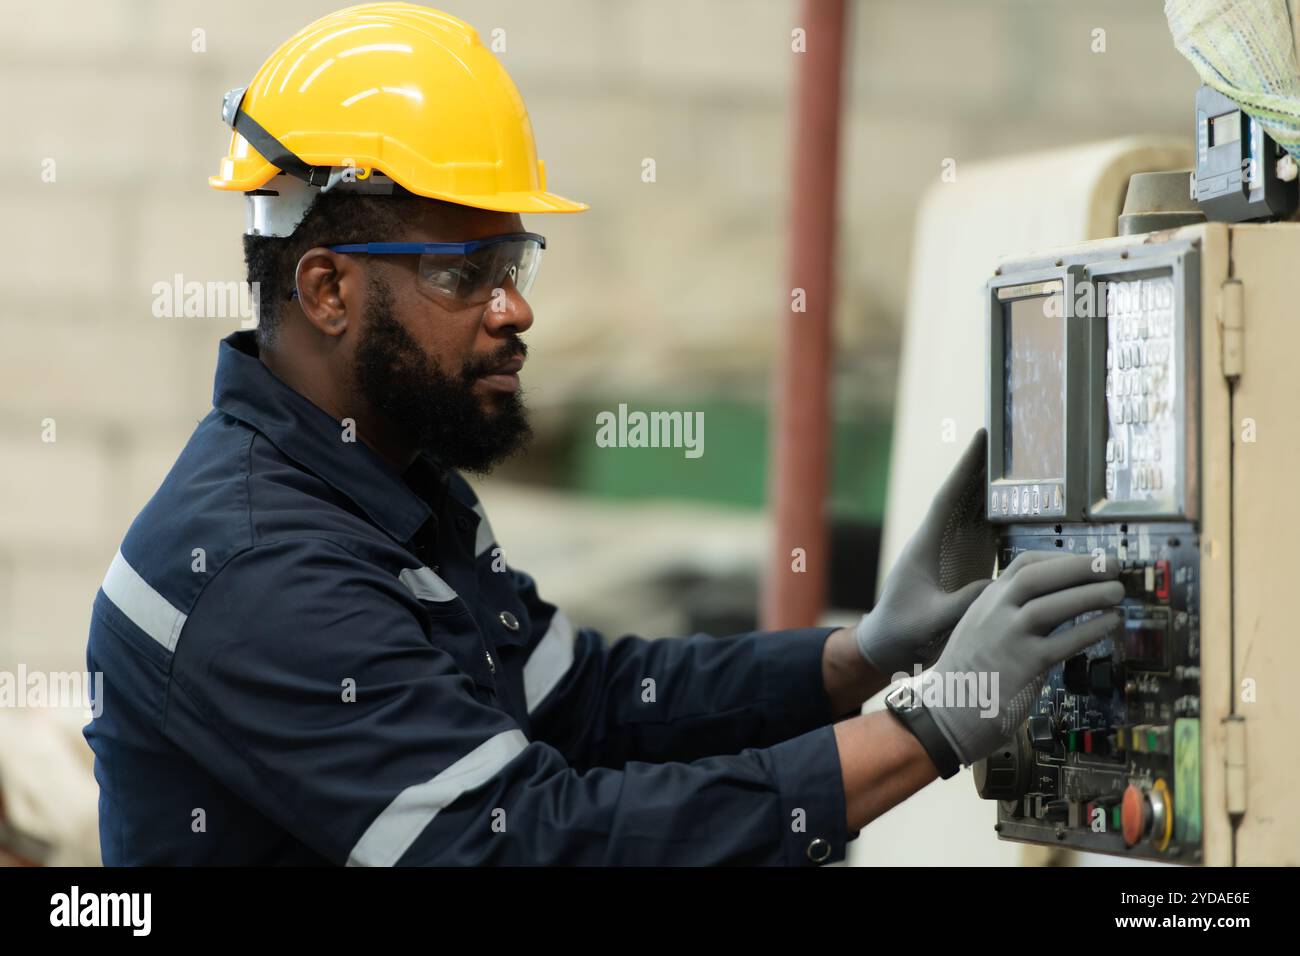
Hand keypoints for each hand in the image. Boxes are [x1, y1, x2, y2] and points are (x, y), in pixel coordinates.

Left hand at [854, 429, 995, 677]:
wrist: (885, 647)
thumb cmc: (901, 634)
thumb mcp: (932, 620)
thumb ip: (963, 603)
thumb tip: (1000, 586)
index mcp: (925, 547)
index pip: (948, 499)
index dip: (965, 469)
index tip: (980, 438)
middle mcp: (937, 543)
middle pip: (964, 498)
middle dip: (984, 468)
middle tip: (1007, 439)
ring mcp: (948, 554)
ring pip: (973, 513)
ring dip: (993, 489)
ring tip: (1017, 463)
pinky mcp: (958, 567)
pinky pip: (981, 535)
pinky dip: (998, 517)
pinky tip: (1017, 507)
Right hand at [922, 551, 1123, 765]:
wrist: (945, 711)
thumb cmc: (965, 674)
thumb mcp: (979, 629)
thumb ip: (1008, 614)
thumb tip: (1052, 606)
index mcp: (986, 601)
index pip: (1024, 565)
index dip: (1060, 559)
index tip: (1085, 562)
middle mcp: (995, 612)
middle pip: (1039, 577)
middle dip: (1080, 566)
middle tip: (1114, 565)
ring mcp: (1008, 637)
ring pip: (1053, 605)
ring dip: (1091, 595)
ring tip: (1119, 592)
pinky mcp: (1024, 665)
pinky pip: (1064, 642)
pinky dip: (1091, 629)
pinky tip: (1110, 624)